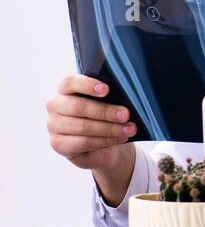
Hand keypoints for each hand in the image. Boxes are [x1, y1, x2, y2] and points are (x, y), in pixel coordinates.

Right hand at [46, 74, 136, 204]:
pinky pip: (84, 142)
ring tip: (129, 129)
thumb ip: (108, 96)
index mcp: (64, 88)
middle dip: (105, 111)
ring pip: (83, 126)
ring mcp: (53, 125)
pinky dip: (105, 140)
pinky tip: (119, 138)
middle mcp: (55, 105)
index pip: (70, 82)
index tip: (106, 90)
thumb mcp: (105, 102)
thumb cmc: (103, 116)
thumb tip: (125, 97)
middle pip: (78, 107)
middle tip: (126, 114)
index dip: (87, 85)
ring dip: (109, 128)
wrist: (102, 144)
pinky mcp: (58, 144)